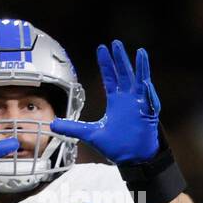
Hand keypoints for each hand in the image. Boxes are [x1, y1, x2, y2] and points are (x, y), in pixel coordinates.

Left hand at [49, 40, 159, 163]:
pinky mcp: (148, 114)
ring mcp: (139, 105)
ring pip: (140, 81)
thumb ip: (72, 128)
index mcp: (116, 101)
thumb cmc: (117, 146)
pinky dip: (148, 90)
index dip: (106, 63)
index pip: (110, 77)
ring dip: (140, 67)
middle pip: (124, 74)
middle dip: (119, 59)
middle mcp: (128, 99)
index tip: (102, 48)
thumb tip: (53, 125)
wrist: (133, 158)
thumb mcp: (90, 134)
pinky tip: (145, 81)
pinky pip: (150, 100)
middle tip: (115, 43)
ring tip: (139, 52)